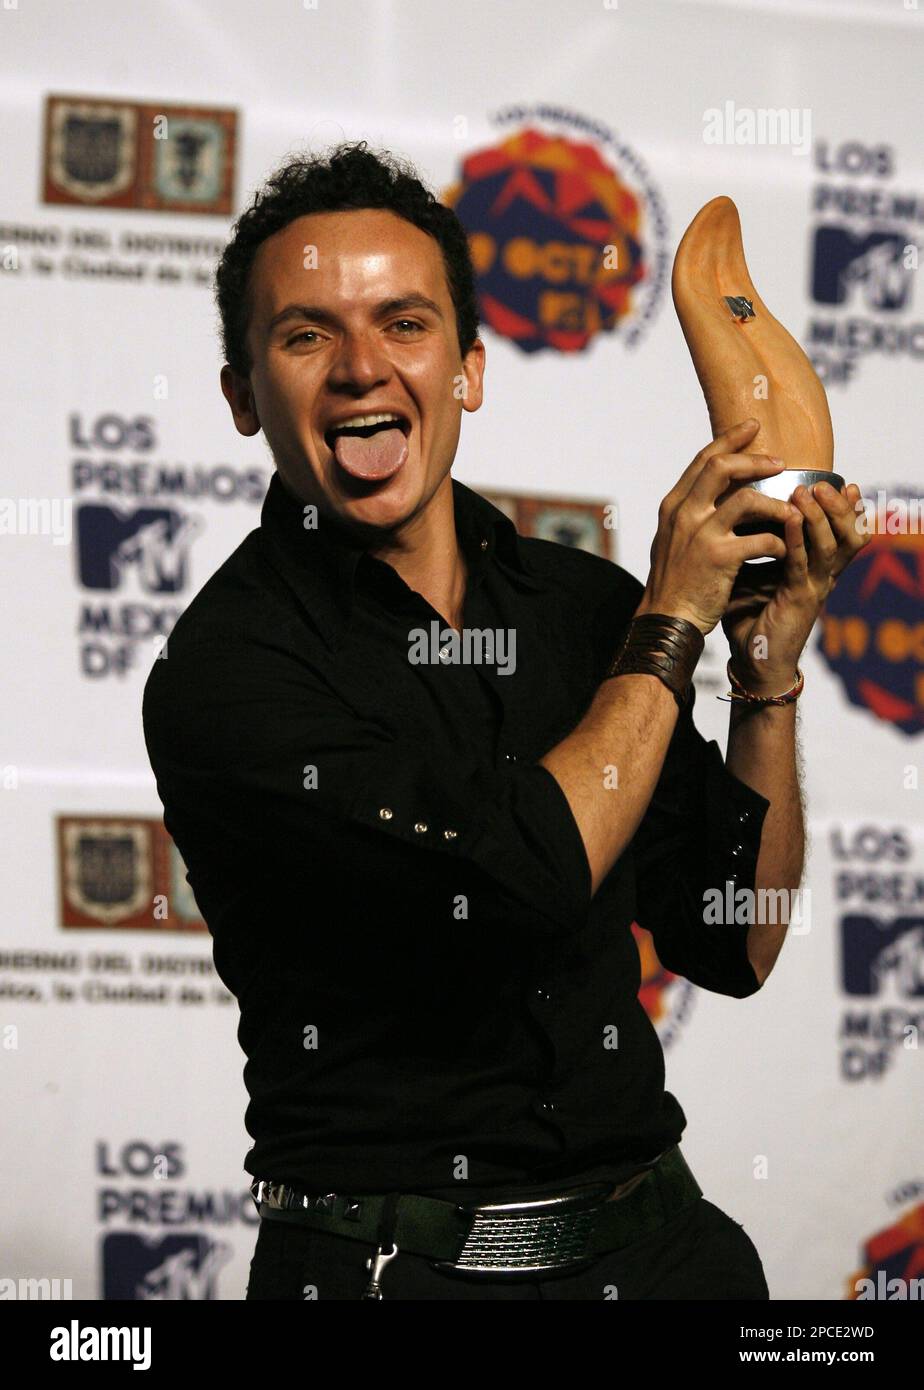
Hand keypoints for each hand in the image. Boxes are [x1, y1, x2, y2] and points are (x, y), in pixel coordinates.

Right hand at [636, 418, 794, 634]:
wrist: (668, 619)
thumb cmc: (676, 581)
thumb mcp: (673, 538)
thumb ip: (691, 512)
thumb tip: (713, 489)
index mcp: (674, 506)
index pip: (703, 460)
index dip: (729, 439)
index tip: (752, 427)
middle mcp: (684, 514)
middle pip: (721, 467)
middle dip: (755, 460)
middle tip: (781, 462)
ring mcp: (700, 534)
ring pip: (747, 499)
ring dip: (776, 504)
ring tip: (791, 512)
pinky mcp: (719, 558)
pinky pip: (761, 539)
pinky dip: (778, 542)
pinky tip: (784, 550)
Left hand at [720, 476, 870, 694]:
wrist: (751, 660)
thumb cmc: (750, 617)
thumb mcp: (751, 574)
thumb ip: (751, 545)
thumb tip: (729, 513)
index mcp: (814, 568)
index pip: (841, 532)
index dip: (844, 509)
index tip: (838, 482)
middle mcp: (820, 575)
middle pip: (848, 534)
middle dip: (837, 506)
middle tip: (821, 483)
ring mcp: (813, 587)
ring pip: (832, 545)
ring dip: (820, 516)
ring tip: (807, 492)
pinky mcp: (799, 599)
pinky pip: (802, 563)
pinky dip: (799, 539)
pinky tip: (792, 519)